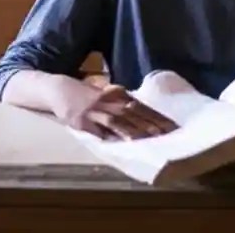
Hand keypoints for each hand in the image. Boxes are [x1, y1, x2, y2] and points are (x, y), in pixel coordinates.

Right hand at [55, 82, 177, 140]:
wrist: (61, 90)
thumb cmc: (88, 94)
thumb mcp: (109, 95)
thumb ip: (124, 104)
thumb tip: (144, 117)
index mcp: (119, 94)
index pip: (143, 107)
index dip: (158, 117)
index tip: (172, 127)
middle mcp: (110, 101)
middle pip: (134, 114)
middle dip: (151, 125)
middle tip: (167, 136)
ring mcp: (96, 111)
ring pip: (118, 121)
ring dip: (134, 131)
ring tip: (147, 140)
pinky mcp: (84, 121)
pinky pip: (98, 130)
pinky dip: (109, 136)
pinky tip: (119, 144)